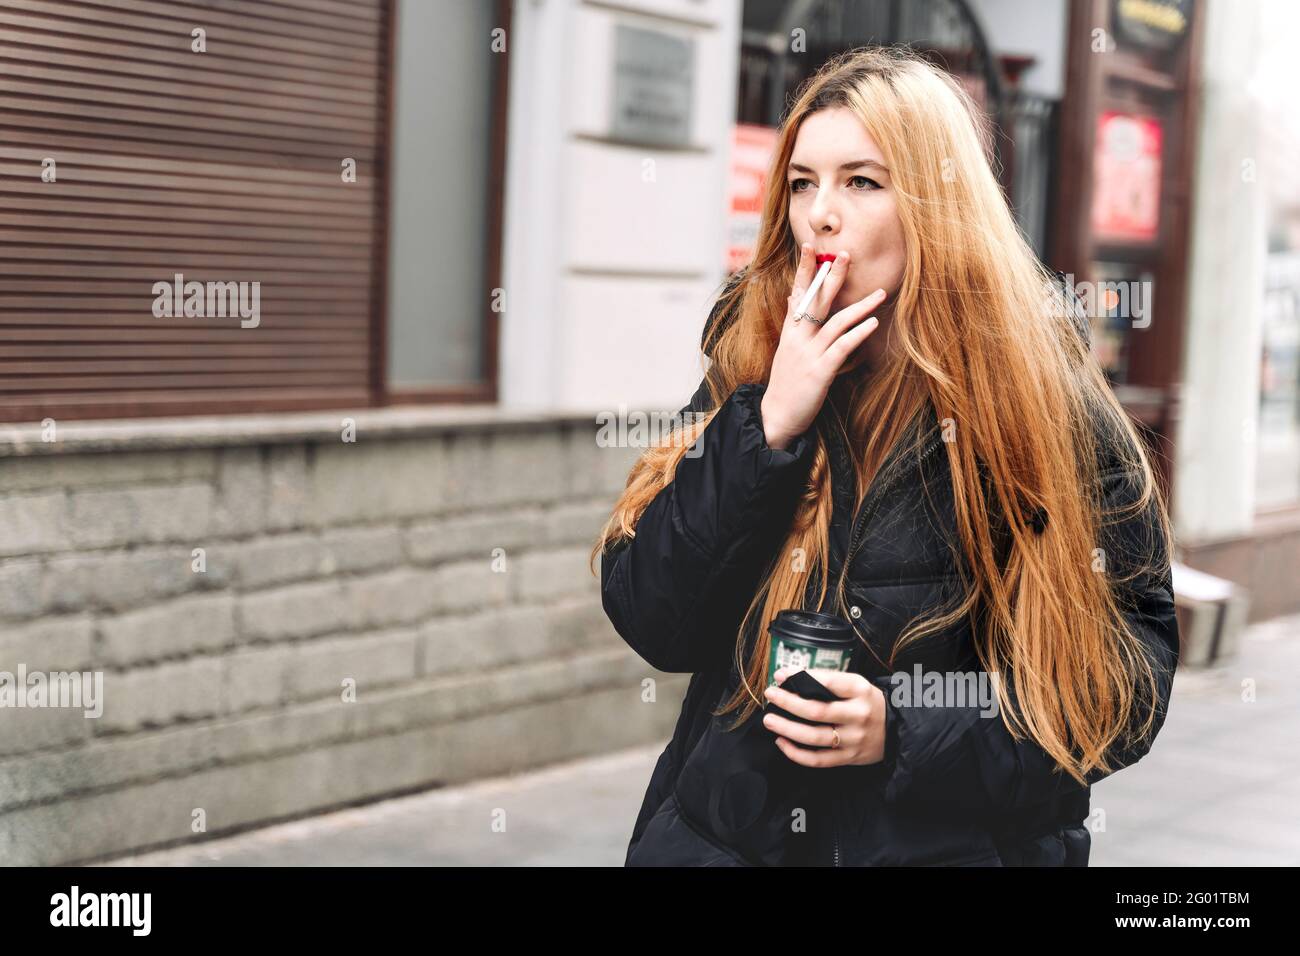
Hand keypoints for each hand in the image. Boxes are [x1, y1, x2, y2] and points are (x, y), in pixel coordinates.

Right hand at [760, 242, 885, 449]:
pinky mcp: (820, 371)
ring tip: (880, 292)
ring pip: (835, 322)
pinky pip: (842, 347)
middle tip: (846, 255)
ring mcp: (808, 354)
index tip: (810, 247)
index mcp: (790, 332)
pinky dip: (858, 333)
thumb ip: (793, 324)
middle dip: (831, 276)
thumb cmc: (785, 385)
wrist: (775, 416)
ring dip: (860, 306)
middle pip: (816, 301)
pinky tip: (873, 323)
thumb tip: (793, 298)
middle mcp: (798, 339)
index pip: (796, 293)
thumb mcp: (785, 350)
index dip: (804, 270)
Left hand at [761, 666, 886, 767]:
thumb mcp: (857, 685)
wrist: (897, 730)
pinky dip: (796, 753)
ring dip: (786, 728)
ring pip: (813, 737)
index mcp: (860, 691)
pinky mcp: (849, 758)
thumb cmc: (869, 703)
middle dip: (788, 702)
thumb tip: (790, 677)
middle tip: (770, 695)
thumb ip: (828, 682)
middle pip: (816, 710)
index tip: (780, 675)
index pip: (827, 682)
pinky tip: (782, 742)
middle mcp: (857, 715)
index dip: (800, 677)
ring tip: (769, 720)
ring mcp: (853, 739)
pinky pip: (818, 759)